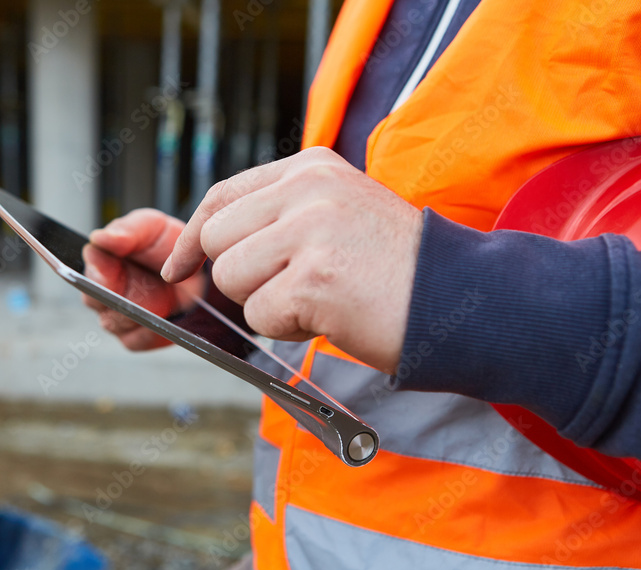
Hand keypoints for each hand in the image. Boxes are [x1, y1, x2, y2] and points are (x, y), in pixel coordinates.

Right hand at [81, 208, 205, 350]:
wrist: (198, 270)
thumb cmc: (167, 245)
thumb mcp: (150, 228)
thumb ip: (126, 231)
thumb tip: (98, 238)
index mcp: (101, 263)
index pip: (85, 269)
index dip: (96, 272)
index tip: (108, 269)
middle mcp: (104, 292)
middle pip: (94, 301)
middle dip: (110, 297)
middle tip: (127, 293)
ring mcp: (119, 316)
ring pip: (113, 322)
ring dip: (130, 315)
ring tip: (151, 308)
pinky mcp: (138, 335)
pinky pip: (135, 340)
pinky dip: (147, 333)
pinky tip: (160, 323)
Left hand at [161, 146, 422, 372]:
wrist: (460, 299)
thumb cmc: (397, 268)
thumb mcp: (338, 213)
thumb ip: (281, 214)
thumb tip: (209, 241)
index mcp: (311, 168)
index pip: (222, 195)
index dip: (194, 237)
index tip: (179, 266)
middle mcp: (308, 189)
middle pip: (218, 240)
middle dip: (242, 276)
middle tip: (293, 287)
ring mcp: (310, 232)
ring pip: (232, 279)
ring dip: (267, 304)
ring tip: (320, 299)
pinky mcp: (313, 279)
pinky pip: (260, 317)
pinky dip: (289, 330)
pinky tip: (332, 317)